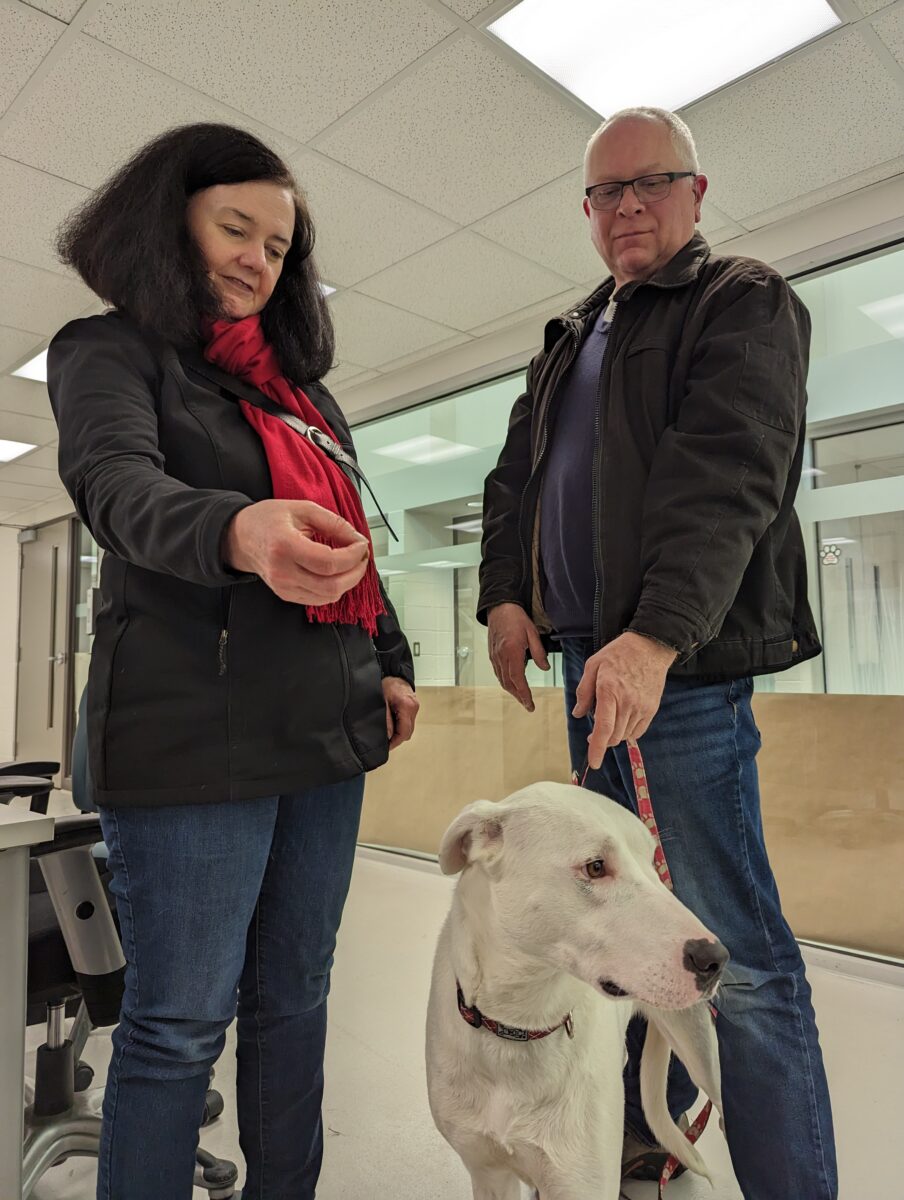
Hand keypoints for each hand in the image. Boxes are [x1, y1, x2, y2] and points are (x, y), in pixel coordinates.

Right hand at [224, 499, 369, 604]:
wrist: (241, 537)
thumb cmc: (268, 520)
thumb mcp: (302, 509)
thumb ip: (333, 523)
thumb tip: (357, 538)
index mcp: (285, 546)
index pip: (328, 562)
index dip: (353, 556)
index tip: (362, 545)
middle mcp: (283, 572)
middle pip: (332, 585)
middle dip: (356, 572)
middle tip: (362, 556)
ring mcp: (283, 587)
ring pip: (328, 596)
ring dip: (348, 582)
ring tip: (353, 563)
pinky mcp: (286, 595)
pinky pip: (319, 599)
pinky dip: (335, 588)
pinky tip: (338, 573)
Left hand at [382, 677, 418, 749]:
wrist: (394, 672)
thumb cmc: (387, 683)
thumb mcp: (382, 702)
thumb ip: (386, 720)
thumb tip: (387, 736)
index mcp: (407, 707)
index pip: (404, 732)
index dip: (395, 742)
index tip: (387, 747)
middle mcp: (414, 708)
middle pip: (408, 732)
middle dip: (397, 739)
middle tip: (385, 742)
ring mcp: (415, 707)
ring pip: (409, 728)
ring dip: (399, 732)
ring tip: (387, 733)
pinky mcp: (413, 706)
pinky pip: (408, 721)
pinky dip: (401, 725)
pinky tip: (392, 724)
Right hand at [487, 602, 549, 711]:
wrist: (499, 608)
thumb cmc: (516, 618)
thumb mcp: (532, 633)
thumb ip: (539, 652)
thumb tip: (545, 668)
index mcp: (512, 652)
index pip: (517, 679)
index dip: (524, 694)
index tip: (529, 704)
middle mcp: (501, 657)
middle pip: (508, 683)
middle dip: (518, 696)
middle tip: (527, 705)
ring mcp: (495, 656)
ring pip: (502, 679)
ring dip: (511, 690)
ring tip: (521, 697)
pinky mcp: (492, 654)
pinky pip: (498, 672)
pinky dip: (505, 681)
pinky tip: (512, 683)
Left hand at [572, 632, 676, 766]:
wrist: (650, 646)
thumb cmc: (618, 654)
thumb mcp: (593, 665)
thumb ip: (584, 692)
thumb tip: (578, 714)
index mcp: (609, 691)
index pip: (604, 728)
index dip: (597, 748)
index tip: (593, 762)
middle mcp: (627, 702)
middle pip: (614, 736)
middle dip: (601, 740)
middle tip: (594, 731)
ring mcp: (642, 707)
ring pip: (625, 735)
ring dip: (614, 735)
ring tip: (610, 718)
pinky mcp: (651, 709)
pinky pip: (638, 731)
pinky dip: (627, 732)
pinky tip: (622, 720)